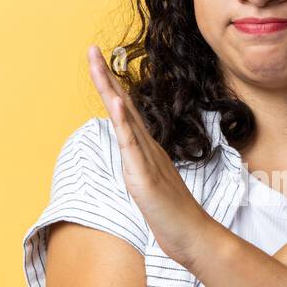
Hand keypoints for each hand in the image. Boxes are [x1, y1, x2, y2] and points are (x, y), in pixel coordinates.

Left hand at [85, 44, 213, 267]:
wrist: (194, 237)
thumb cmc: (174, 218)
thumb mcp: (151, 189)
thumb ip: (143, 172)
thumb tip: (135, 164)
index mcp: (146, 151)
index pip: (126, 114)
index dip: (113, 88)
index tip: (101, 65)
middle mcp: (147, 148)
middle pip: (123, 105)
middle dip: (107, 76)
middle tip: (92, 49)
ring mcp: (147, 159)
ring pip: (125, 117)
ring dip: (110, 88)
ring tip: (98, 63)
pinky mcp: (145, 176)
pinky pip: (131, 144)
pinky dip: (123, 121)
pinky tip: (116, 101)